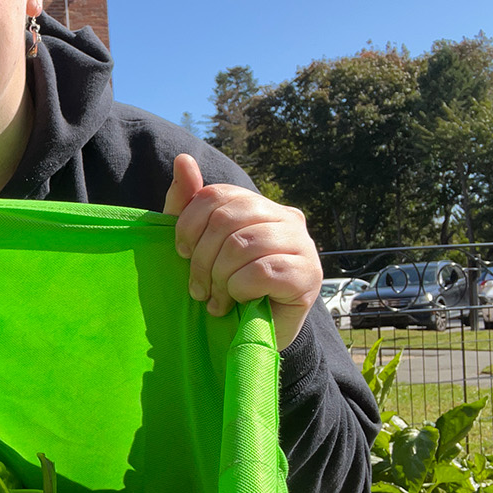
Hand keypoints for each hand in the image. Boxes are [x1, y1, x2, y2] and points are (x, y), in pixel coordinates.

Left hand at [163, 154, 320, 348]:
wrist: (254, 333)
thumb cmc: (224, 285)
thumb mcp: (197, 244)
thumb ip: (188, 204)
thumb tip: (183, 159)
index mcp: (258, 204)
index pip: (216, 195)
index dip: (189, 225)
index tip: (182, 254)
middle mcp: (286, 216)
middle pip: (228, 219)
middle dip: (203, 258)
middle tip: (198, 288)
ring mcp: (302, 244)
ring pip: (244, 245)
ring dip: (220, 278)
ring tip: (216, 300)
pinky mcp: (309, 274)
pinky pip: (262, 271)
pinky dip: (239, 289)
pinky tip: (237, 303)